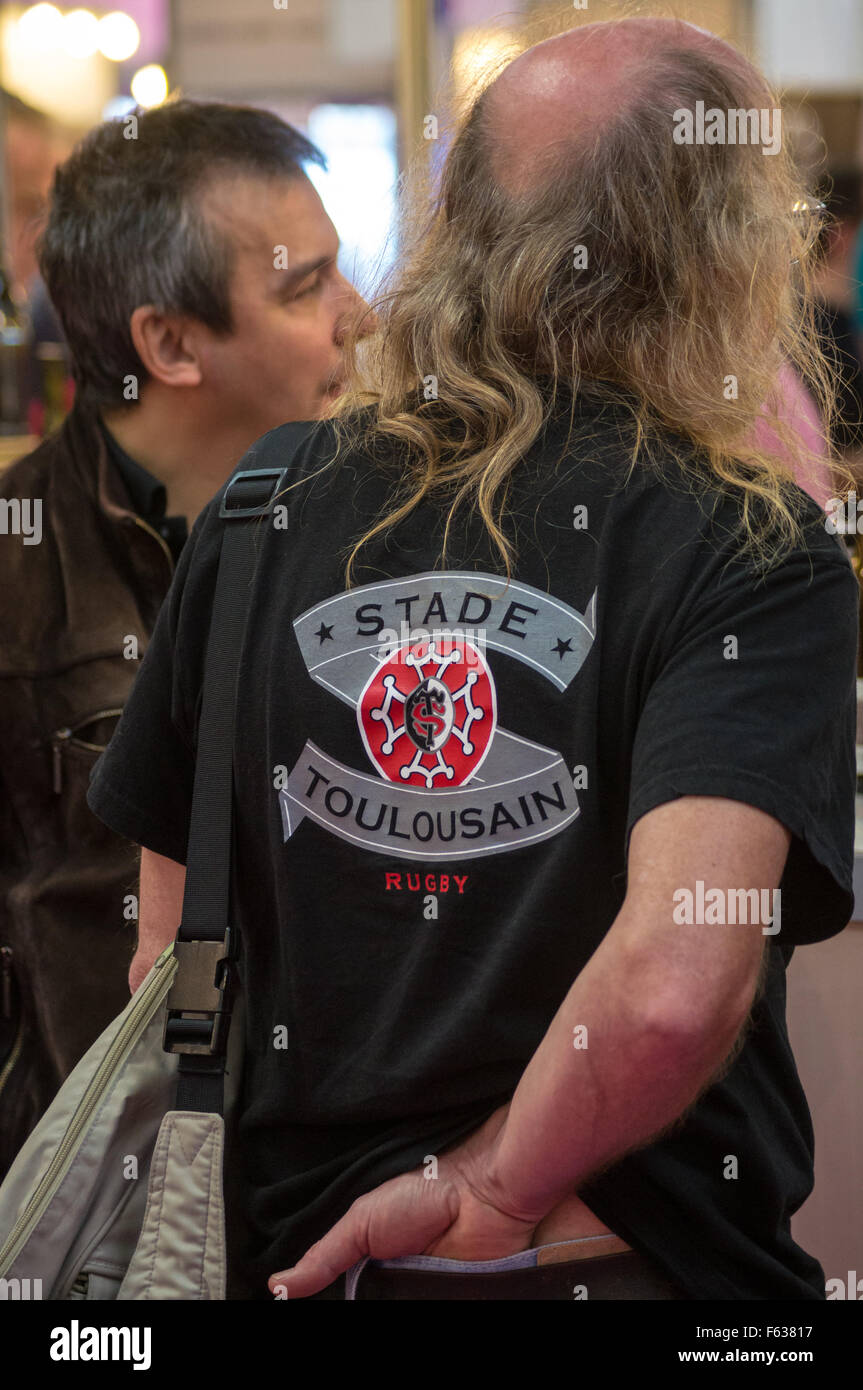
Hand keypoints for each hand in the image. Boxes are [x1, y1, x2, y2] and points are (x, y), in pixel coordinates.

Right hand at [267, 1103, 546, 1298]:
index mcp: (377, 1261)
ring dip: (396, 1310)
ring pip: (403, 1313)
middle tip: (355, 1305)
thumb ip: (322, 1258)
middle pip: (377, 1304)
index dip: (331, 1303)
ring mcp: (430, 1293)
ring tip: (388, 1303)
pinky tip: (413, 1308)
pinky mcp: (459, 1301)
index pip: (351, 1296)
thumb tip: (275, 1286)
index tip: (309, 1311)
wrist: (483, 1193)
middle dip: (362, 1306)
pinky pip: (436, 1314)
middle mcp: (402, 1281)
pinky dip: (422, 1312)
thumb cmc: (423, 1191)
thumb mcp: (361, 1223)